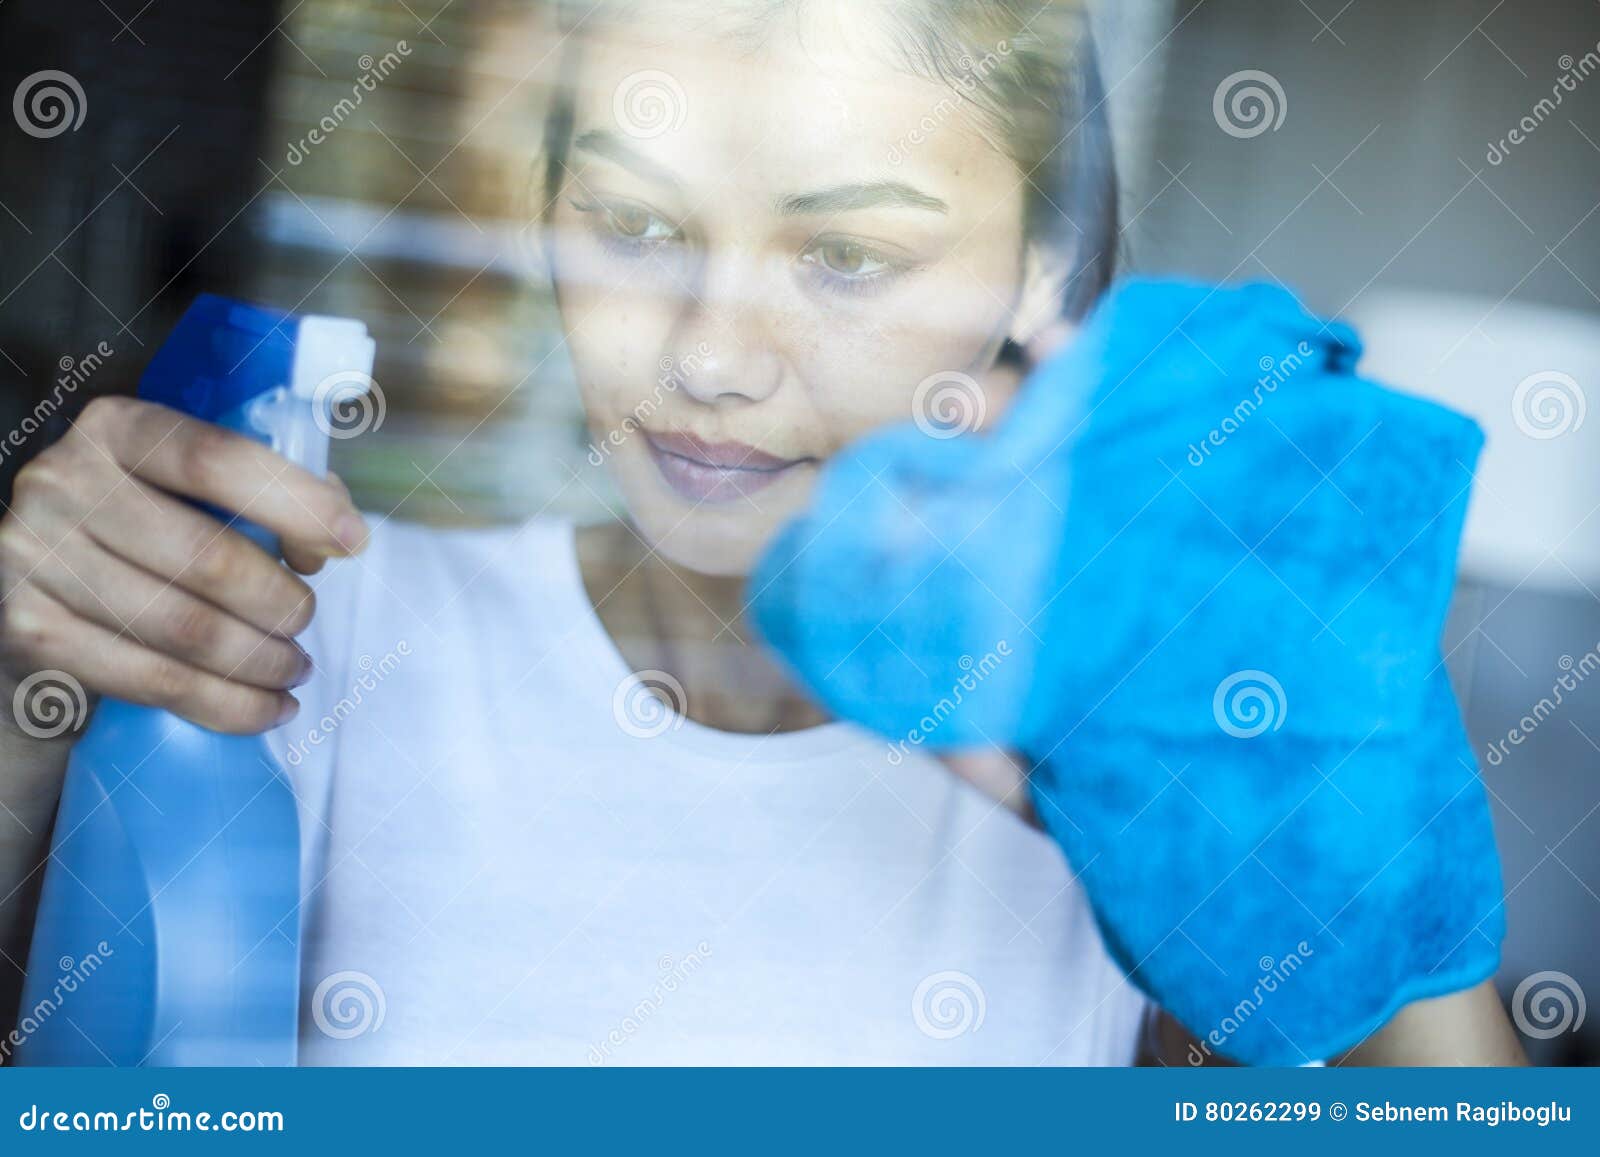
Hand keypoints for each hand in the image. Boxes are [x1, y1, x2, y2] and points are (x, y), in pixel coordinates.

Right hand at [0, 396, 367, 735]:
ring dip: (262, 661)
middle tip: (306, 621)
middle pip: (208, 558)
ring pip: (186, 630)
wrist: (34, 583)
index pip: (217, 460)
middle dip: (281, 602)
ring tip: (294, 668)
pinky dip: (227, 704)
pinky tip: (265, 708)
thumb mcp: (185, 486)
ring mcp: (37, 559)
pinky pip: (154, 681)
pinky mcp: (33, 632)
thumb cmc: (140, 529)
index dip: (297, 503)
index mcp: (116, 429)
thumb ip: (259, 492)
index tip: (351, 541)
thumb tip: (334, 538)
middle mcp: (64, 484)